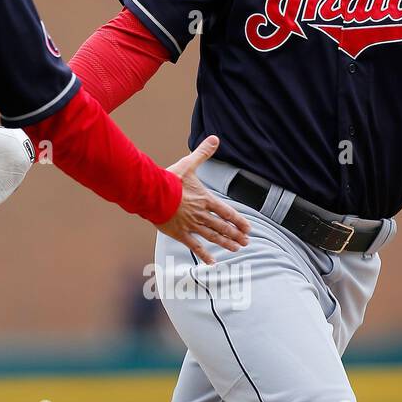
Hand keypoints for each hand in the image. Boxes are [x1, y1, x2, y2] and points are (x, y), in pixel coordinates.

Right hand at [158, 135, 250, 265]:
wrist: (152, 193)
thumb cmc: (169, 179)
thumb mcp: (189, 165)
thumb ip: (203, 153)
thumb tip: (215, 138)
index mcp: (205, 200)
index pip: (228, 213)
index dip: (239, 221)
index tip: (248, 229)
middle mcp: (201, 214)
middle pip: (223, 227)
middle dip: (236, 235)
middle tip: (246, 242)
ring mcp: (191, 225)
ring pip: (213, 237)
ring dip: (226, 244)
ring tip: (236, 249)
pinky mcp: (180, 233)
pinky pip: (195, 246)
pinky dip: (204, 255)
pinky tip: (212, 262)